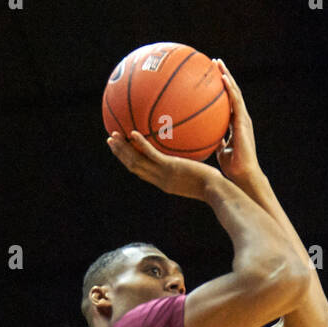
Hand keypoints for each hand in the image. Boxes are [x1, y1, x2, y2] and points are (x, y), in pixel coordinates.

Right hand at [106, 129, 223, 201]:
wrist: (216, 192)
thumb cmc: (212, 185)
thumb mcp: (197, 175)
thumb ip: (189, 166)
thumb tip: (192, 154)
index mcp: (163, 181)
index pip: (141, 171)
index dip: (128, 160)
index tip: (120, 150)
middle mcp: (159, 179)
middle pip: (133, 166)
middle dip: (120, 153)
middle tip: (110, 139)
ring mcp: (163, 174)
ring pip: (137, 161)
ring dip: (123, 148)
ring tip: (113, 136)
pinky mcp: (170, 168)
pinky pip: (151, 155)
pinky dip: (141, 144)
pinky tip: (133, 133)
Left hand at [213, 60, 258, 183]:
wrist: (243, 174)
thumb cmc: (233, 167)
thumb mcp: (220, 150)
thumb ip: (215, 140)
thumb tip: (203, 137)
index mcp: (235, 124)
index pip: (228, 101)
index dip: (221, 88)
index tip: (211, 77)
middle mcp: (240, 118)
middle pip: (232, 92)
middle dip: (224, 76)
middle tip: (214, 63)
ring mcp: (243, 118)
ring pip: (235, 92)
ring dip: (227, 76)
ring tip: (218, 63)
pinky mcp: (243, 121)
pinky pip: (236, 101)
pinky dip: (230, 89)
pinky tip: (223, 78)